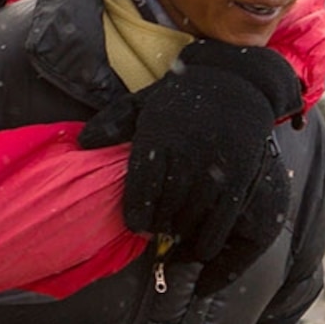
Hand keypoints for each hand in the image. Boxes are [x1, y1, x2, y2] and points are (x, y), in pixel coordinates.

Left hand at [78, 41, 299, 259]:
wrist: (235, 79)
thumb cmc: (181, 97)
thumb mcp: (142, 103)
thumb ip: (113, 123)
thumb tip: (84, 142)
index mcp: (158, 138)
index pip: (141, 190)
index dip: (136, 215)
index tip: (135, 224)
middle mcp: (187, 155)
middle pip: (166, 208)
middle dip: (158, 225)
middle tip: (155, 230)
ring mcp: (216, 168)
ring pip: (192, 218)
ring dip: (181, 232)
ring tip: (175, 233)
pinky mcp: (240, 178)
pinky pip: (221, 220)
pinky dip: (209, 238)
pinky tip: (201, 244)